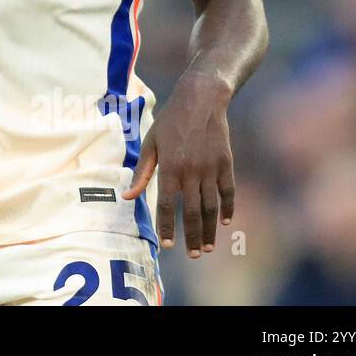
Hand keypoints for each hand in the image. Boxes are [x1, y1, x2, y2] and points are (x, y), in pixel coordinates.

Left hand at [122, 73, 234, 258]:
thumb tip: (128, 196)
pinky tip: (225, 222)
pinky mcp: (226, 163)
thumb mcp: (150, 143)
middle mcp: (191, 171)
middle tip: (194, 255)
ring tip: (208, 247)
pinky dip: (228, 208)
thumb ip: (141, 172)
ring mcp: (210, 168)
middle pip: (192, 212)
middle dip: (192, 236)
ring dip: (210, 229)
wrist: (200, 100)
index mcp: (169, 167)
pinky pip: (228, 191)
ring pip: (212, 206)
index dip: (168, 227)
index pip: (168, 205)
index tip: (168, 245)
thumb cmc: (170, 122)